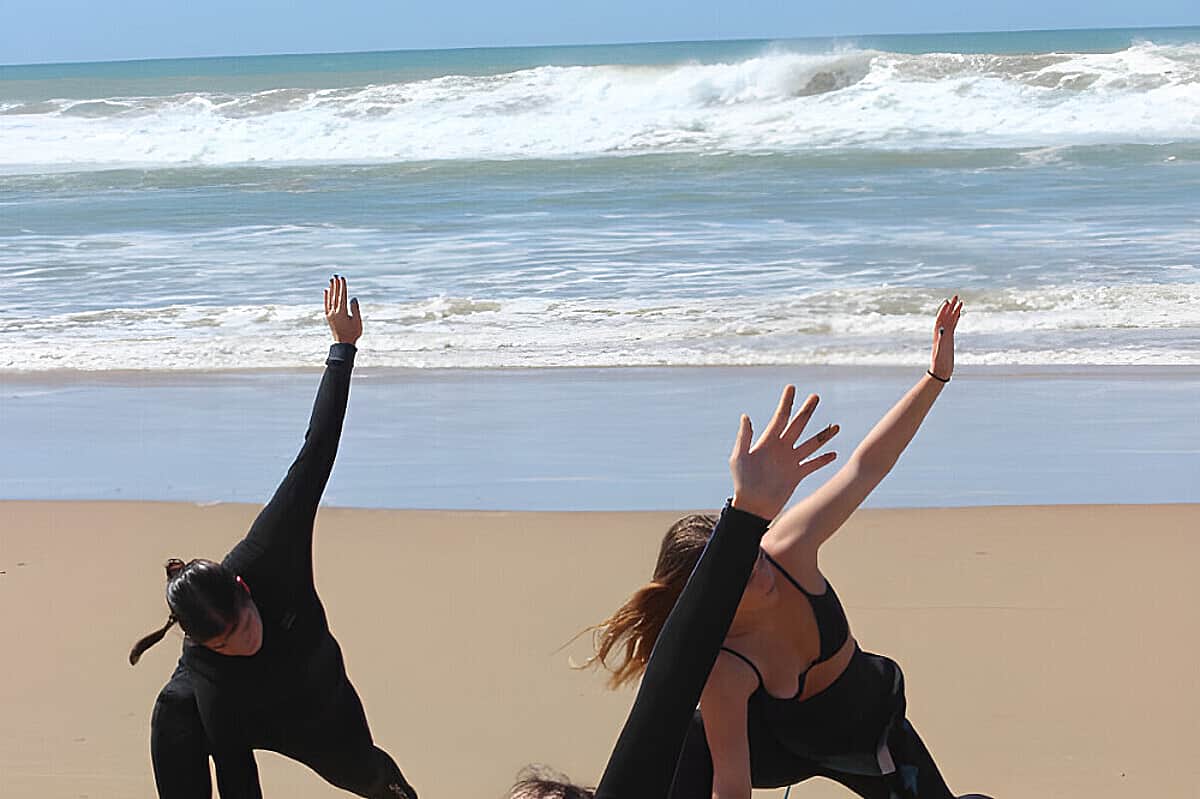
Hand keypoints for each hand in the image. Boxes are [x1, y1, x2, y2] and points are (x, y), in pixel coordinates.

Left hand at [324, 275, 361, 344]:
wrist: (343, 344)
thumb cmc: (352, 334)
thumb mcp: (357, 322)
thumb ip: (355, 309)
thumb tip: (353, 298)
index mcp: (342, 313)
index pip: (342, 296)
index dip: (342, 287)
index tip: (342, 279)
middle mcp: (334, 312)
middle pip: (335, 296)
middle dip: (336, 285)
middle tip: (336, 276)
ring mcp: (330, 314)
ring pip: (330, 299)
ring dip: (331, 289)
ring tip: (331, 281)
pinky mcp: (328, 317)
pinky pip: (326, 305)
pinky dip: (326, 297)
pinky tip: (326, 291)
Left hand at [729, 386, 838, 519]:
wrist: (752, 506)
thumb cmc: (742, 481)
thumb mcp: (740, 457)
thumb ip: (745, 437)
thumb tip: (745, 416)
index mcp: (768, 441)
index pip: (779, 417)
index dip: (786, 403)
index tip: (791, 388)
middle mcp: (781, 448)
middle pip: (798, 425)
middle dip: (807, 411)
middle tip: (816, 396)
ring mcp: (790, 461)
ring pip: (810, 444)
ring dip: (823, 435)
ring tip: (836, 426)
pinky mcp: (797, 474)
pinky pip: (812, 465)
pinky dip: (823, 460)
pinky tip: (834, 454)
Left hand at [929, 295, 961, 380]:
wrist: (940, 371)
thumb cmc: (939, 363)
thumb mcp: (940, 351)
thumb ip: (941, 340)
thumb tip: (942, 329)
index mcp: (938, 334)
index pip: (941, 319)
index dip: (944, 310)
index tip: (948, 302)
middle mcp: (941, 333)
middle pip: (946, 317)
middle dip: (951, 306)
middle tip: (956, 296)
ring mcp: (945, 335)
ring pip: (950, 320)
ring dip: (954, 310)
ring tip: (959, 301)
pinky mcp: (949, 339)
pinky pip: (953, 326)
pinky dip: (956, 319)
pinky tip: (958, 314)